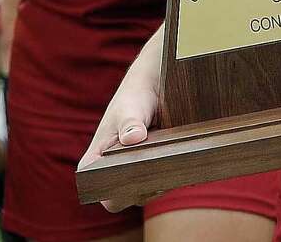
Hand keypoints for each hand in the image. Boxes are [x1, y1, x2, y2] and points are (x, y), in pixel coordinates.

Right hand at [79, 29, 162, 210]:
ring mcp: (137, 171)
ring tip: (175, 164)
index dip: (114, 191)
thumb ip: (130, 122)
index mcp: (96, 160)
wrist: (157, 85)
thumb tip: (133, 138)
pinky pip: (164, 181)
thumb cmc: (135, 96)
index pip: (99, 189)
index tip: (133, 178)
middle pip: (126, 195)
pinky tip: (185, 164)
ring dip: (161, 182)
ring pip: (147, 191)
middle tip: (161, 172)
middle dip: (142, 188)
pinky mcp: (157, 168)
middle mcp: (115, 171)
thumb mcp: (131, 106)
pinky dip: (173, 175)